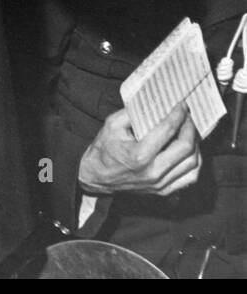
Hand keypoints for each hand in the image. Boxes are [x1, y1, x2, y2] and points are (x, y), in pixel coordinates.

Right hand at [78, 104, 200, 195]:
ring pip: (193, 164)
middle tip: (189, 117)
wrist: (97, 178)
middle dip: (191, 128)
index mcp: (139, 155)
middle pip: (186, 148)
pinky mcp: (164, 190)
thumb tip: (154, 103)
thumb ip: (132, 112)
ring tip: (190, 132)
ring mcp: (160, 183)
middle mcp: (153, 171)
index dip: (178, 115)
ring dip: (196, 145)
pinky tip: (190, 151)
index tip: (182, 105)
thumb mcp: (112, 125)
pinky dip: (195, 162)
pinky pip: (190, 177)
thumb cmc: (104, 150)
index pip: (167, 131)